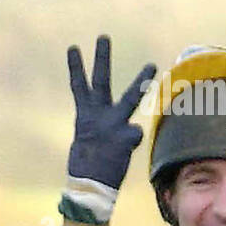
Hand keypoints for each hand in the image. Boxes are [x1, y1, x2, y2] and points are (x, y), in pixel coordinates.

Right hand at [67, 37, 156, 189]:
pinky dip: (133, 142)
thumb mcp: (89, 146)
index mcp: (85, 118)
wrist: (89, 188)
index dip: (76, 68)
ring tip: (152, 65)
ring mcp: (113, 124)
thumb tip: (115, 128)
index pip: (79, 87)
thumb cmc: (87, 171)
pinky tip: (125, 151)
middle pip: (101, 81)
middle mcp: (98, 116)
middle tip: (103, 37)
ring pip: (131, 98)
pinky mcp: (126, 137)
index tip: (73, 48)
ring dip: (141, 81)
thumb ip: (101, 130)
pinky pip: (137, 135)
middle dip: (102, 58)